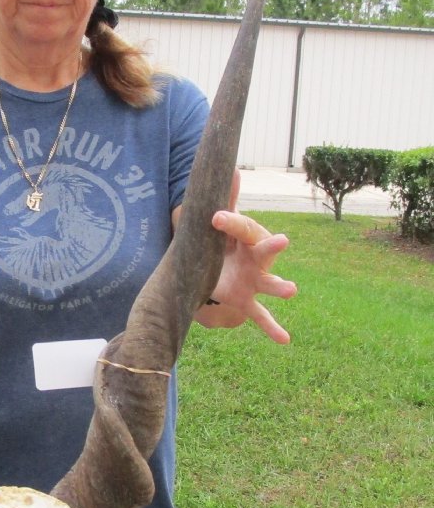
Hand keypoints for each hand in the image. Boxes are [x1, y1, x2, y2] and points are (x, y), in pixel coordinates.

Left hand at [207, 170, 296, 343]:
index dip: (229, 222)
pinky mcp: (247, 303)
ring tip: (292, 290)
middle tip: (283, 241)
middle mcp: (257, 259)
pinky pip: (261, 317)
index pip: (241, 228)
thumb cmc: (223, 246)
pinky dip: (273, 328)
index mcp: (248, 238)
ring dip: (280, 287)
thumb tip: (230, 168)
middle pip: (264, 251)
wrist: (219, 275)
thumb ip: (226, 201)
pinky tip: (285, 340)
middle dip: (272, 247)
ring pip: (270, 284)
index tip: (215, 217)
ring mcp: (255, 282)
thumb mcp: (221, 225)